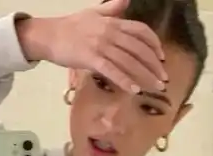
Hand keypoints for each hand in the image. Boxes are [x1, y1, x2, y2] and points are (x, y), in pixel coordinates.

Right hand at [16, 1, 167, 94]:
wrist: (49, 35)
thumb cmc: (71, 27)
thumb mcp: (93, 13)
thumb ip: (112, 9)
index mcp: (113, 22)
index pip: (140, 31)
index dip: (154, 45)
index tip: (162, 58)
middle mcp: (110, 32)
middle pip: (139, 49)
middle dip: (154, 66)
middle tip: (163, 80)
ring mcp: (101, 45)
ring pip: (129, 62)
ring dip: (145, 76)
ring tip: (155, 89)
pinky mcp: (91, 58)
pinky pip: (112, 71)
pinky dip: (125, 81)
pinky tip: (135, 90)